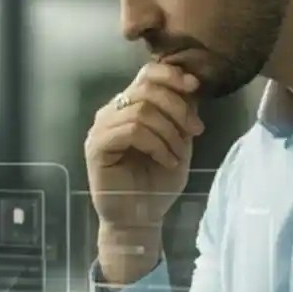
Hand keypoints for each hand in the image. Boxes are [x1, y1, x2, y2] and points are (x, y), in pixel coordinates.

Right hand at [87, 63, 204, 282]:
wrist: (140, 218)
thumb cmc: (157, 183)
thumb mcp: (179, 141)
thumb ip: (181, 113)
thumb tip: (192, 86)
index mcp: (129, 105)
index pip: (147, 74)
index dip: (172, 75)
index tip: (195, 88)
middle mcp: (111, 112)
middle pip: (147, 87)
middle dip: (178, 107)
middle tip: (196, 131)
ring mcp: (101, 129)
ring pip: (141, 110)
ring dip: (169, 132)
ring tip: (178, 154)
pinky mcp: (96, 147)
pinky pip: (131, 131)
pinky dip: (156, 144)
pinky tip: (166, 161)